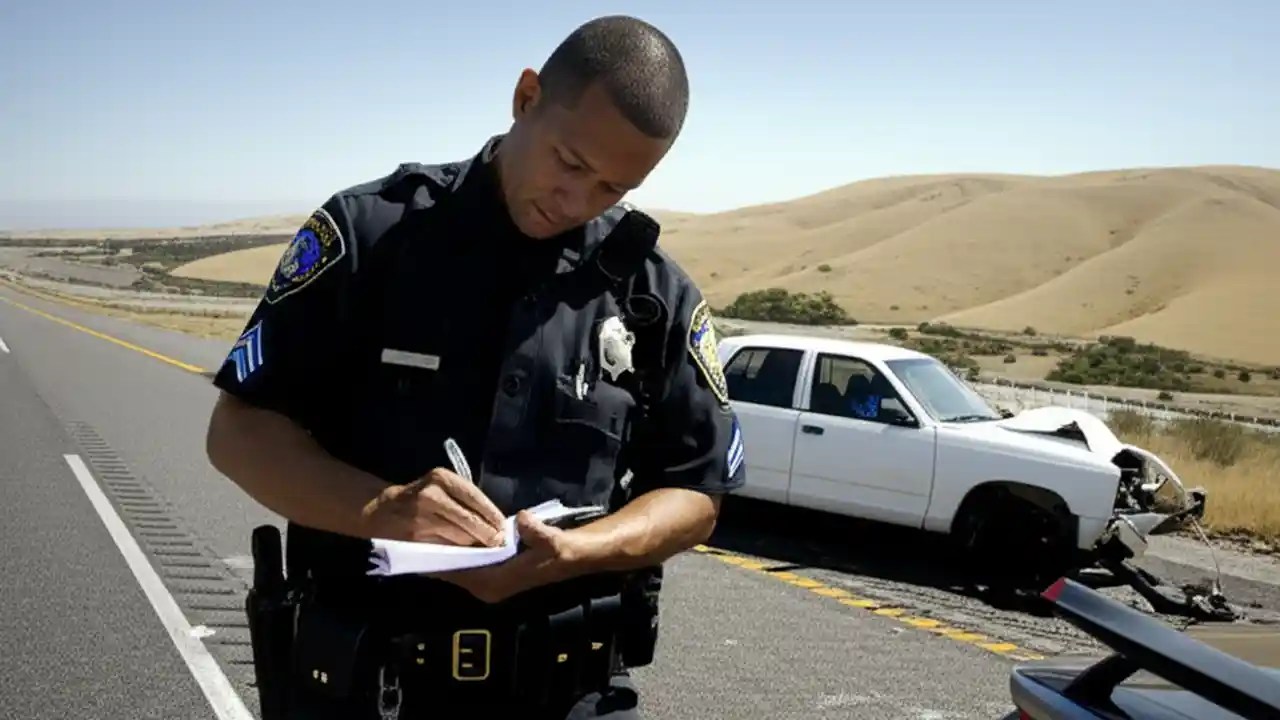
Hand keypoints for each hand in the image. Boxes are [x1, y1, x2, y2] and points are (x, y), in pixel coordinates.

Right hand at [362, 468, 505, 546]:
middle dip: (489, 534)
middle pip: (472, 520)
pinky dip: (461, 552)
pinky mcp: (417, 538)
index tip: (503, 527)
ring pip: (462, 536)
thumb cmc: (419, 499)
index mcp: (441, 478)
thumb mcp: (439, 486)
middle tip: (499, 542)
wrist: (381, 512)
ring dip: (477, 545)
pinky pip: (448, 547)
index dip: (493, 515)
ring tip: (485, 549)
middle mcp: (432, 495)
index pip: (476, 498)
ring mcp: (423, 518)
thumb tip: (495, 520)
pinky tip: (467, 554)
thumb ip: (463, 498)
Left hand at [429, 511, 582, 602]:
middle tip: (415, 533)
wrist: (576, 555)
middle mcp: (490, 587)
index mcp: (496, 583)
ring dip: (446, 552)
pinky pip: (469, 563)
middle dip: (436, 555)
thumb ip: (535, 531)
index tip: (415, 546)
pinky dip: (459, 551)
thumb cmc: (562, 550)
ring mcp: (492, 581)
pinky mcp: (496, 573)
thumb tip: (521, 520)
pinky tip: (448, 533)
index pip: (458, 574)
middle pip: (454, 571)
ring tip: (425, 531)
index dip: (436, 561)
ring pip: (461, 567)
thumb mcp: (551, 540)